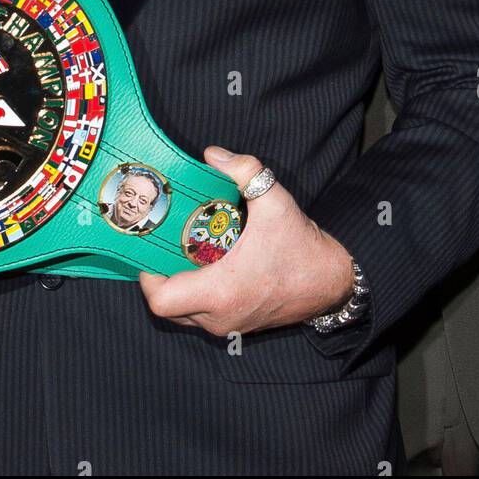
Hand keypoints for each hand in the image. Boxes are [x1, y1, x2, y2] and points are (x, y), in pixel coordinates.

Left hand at [138, 147, 355, 336]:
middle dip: (161, 276)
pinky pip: (201, 314)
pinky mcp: (237, 324)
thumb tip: (212, 154)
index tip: (152, 249)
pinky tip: (205, 263)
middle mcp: (219, 316)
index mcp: (221, 292)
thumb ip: (245, 171)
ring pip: (183, 313)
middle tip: (164, 245)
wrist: (331, 282)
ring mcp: (228, 324)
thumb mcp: (275, 200)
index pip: (161, 300)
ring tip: (182, 252)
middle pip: (167, 306)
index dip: (148, 276)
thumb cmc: (302, 247)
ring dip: (178, 286)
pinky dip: (195, 293)